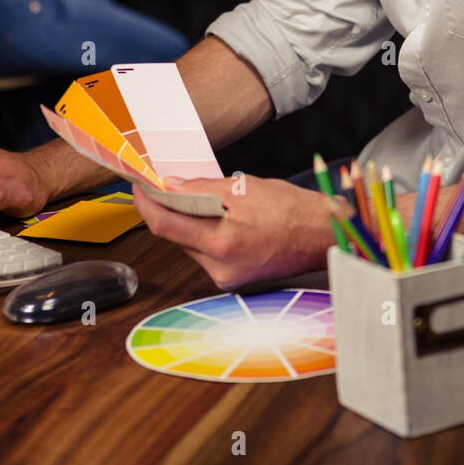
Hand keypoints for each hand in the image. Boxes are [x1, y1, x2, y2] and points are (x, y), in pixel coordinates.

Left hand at [130, 173, 332, 289]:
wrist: (324, 236)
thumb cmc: (293, 211)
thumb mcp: (244, 189)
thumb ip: (203, 188)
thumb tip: (172, 185)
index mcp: (222, 245)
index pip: (166, 226)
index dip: (147, 204)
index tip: (139, 187)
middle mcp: (220, 269)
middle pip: (178, 236)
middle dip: (171, 210)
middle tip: (169, 185)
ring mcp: (227, 278)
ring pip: (192, 244)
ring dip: (191, 221)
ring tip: (208, 199)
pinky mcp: (235, 279)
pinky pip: (208, 252)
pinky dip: (207, 233)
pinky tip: (222, 218)